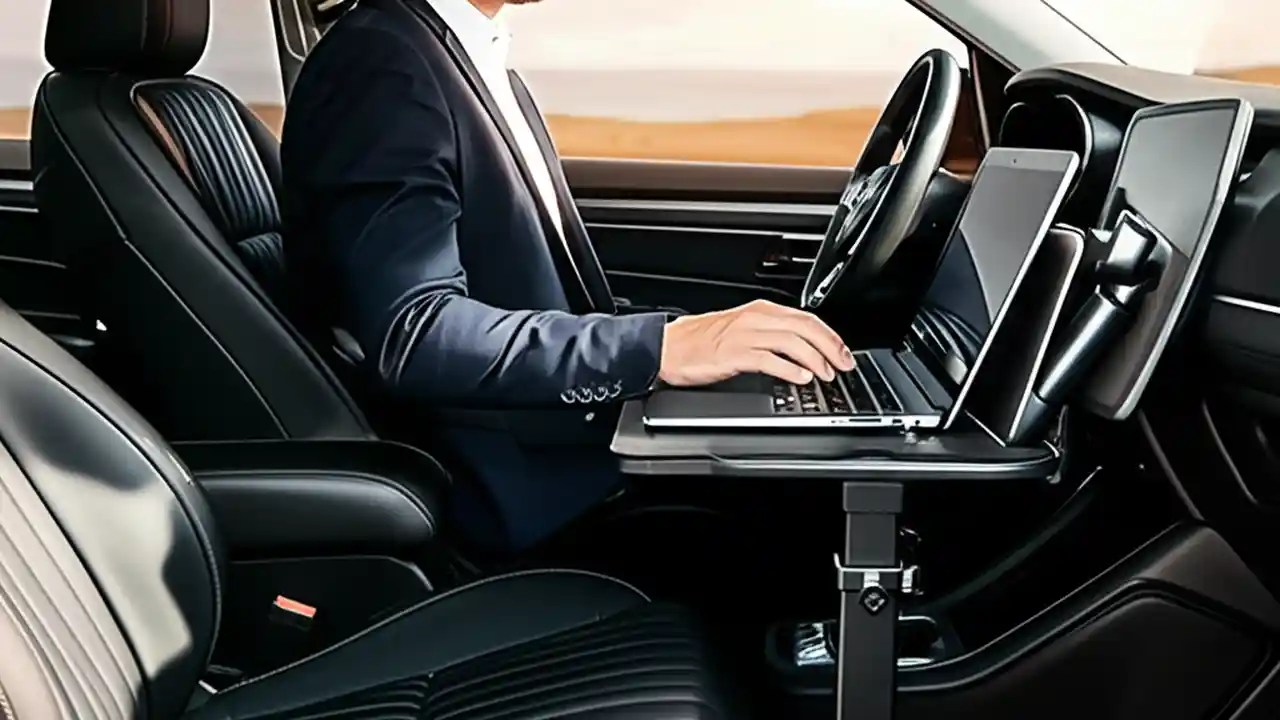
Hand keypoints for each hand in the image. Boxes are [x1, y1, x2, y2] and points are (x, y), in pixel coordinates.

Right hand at [659, 299, 854, 386]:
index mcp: (760, 311)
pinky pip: (769, 359)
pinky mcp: (733, 354)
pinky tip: (800, 378)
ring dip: (814, 359)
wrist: (667, 346)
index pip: (806, 318)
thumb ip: (770, 336)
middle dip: (830, 347)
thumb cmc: (700, 342)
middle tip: (843, 365)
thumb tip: (801, 351)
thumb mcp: (741, 330)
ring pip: (791, 342)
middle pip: (804, 328)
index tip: (842, 352)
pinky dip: (789, 369)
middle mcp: (755, 318)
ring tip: (824, 375)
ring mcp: (744, 335)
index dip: (829, 336)